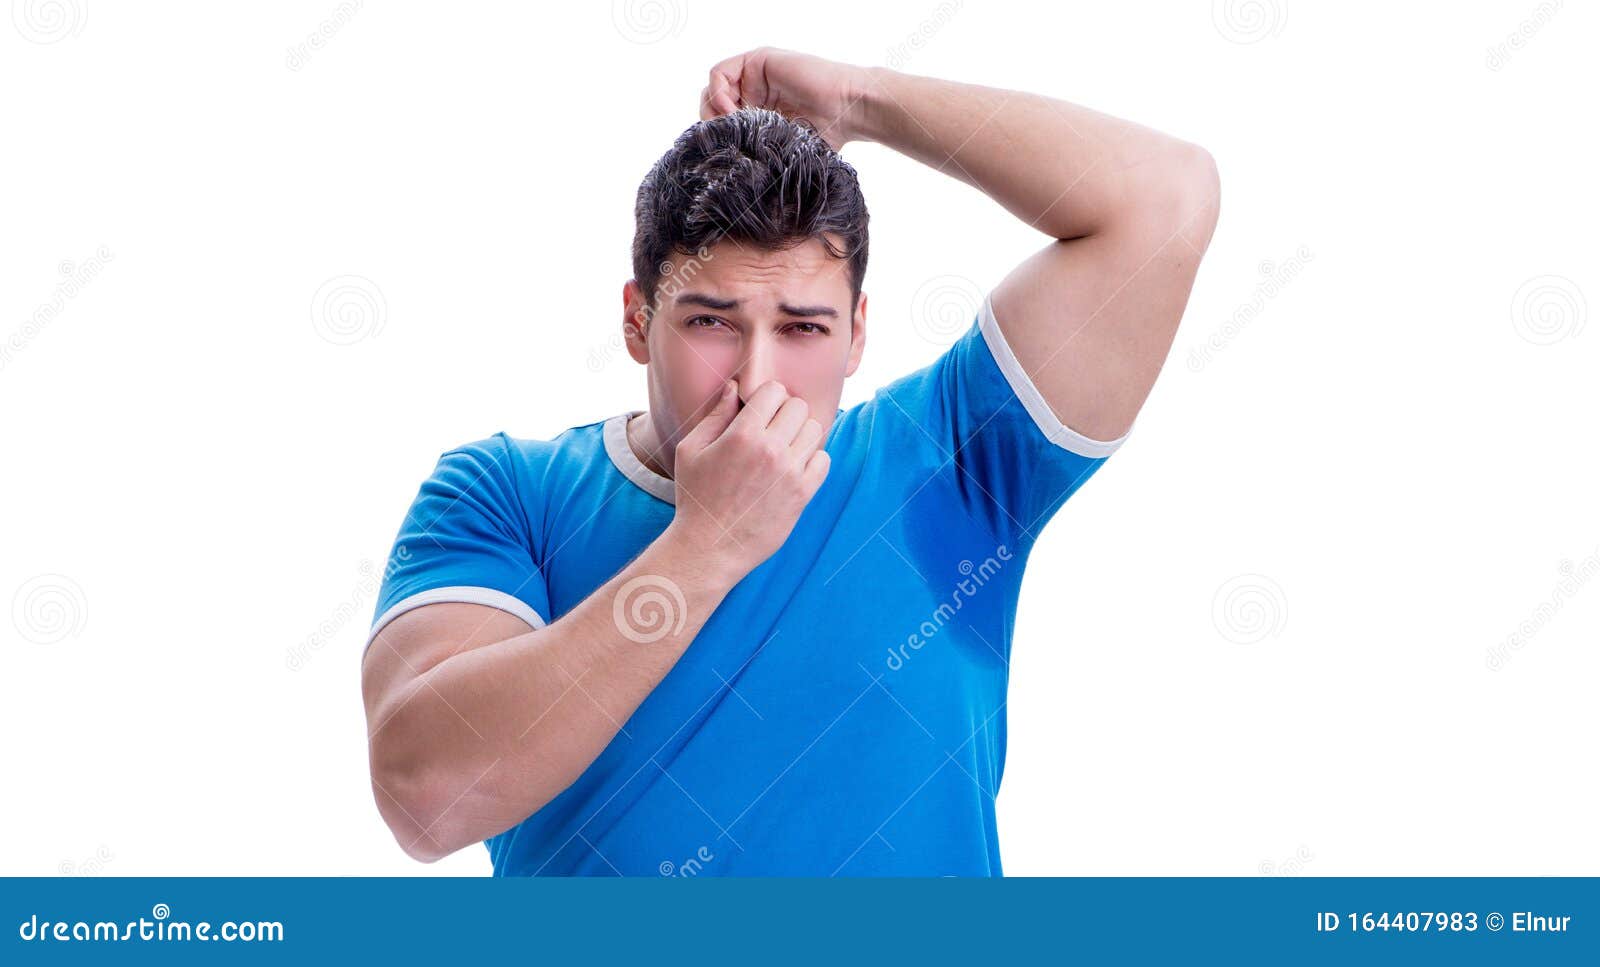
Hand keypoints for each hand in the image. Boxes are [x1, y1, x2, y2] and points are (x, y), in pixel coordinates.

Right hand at [666, 379, 830, 580]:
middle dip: (785, 412)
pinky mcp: (802, 495)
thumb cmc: (696, 498)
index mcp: (742, 434)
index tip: (759, 410)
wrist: (709, 548)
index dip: (766, 397)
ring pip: (814, 430)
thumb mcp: (691, 450)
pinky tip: (793, 467)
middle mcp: (771, 450)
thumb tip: (734, 386)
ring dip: (800, 434)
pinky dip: (812, 459)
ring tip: (783, 447)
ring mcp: (790, 473)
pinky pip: (823, 460)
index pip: (774, 390)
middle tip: (772, 428)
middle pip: (798, 406)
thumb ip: (715, 415)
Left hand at [699, 47, 869, 150]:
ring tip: (730, 130)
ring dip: (713, 112)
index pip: (721, 124)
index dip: (717, 140)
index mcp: (759, 115)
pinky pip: (719, 74)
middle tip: (723, 144)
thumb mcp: (784, 150)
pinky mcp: (756, 61)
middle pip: (711, 107)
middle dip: (711, 127)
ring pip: (711, 90)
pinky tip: (733, 113)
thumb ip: (759, 154)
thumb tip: (728, 184)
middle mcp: (754, 93)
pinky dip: (718, 94)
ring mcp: (753, 76)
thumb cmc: (828, 135)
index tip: (726, 157)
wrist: (848, 111)